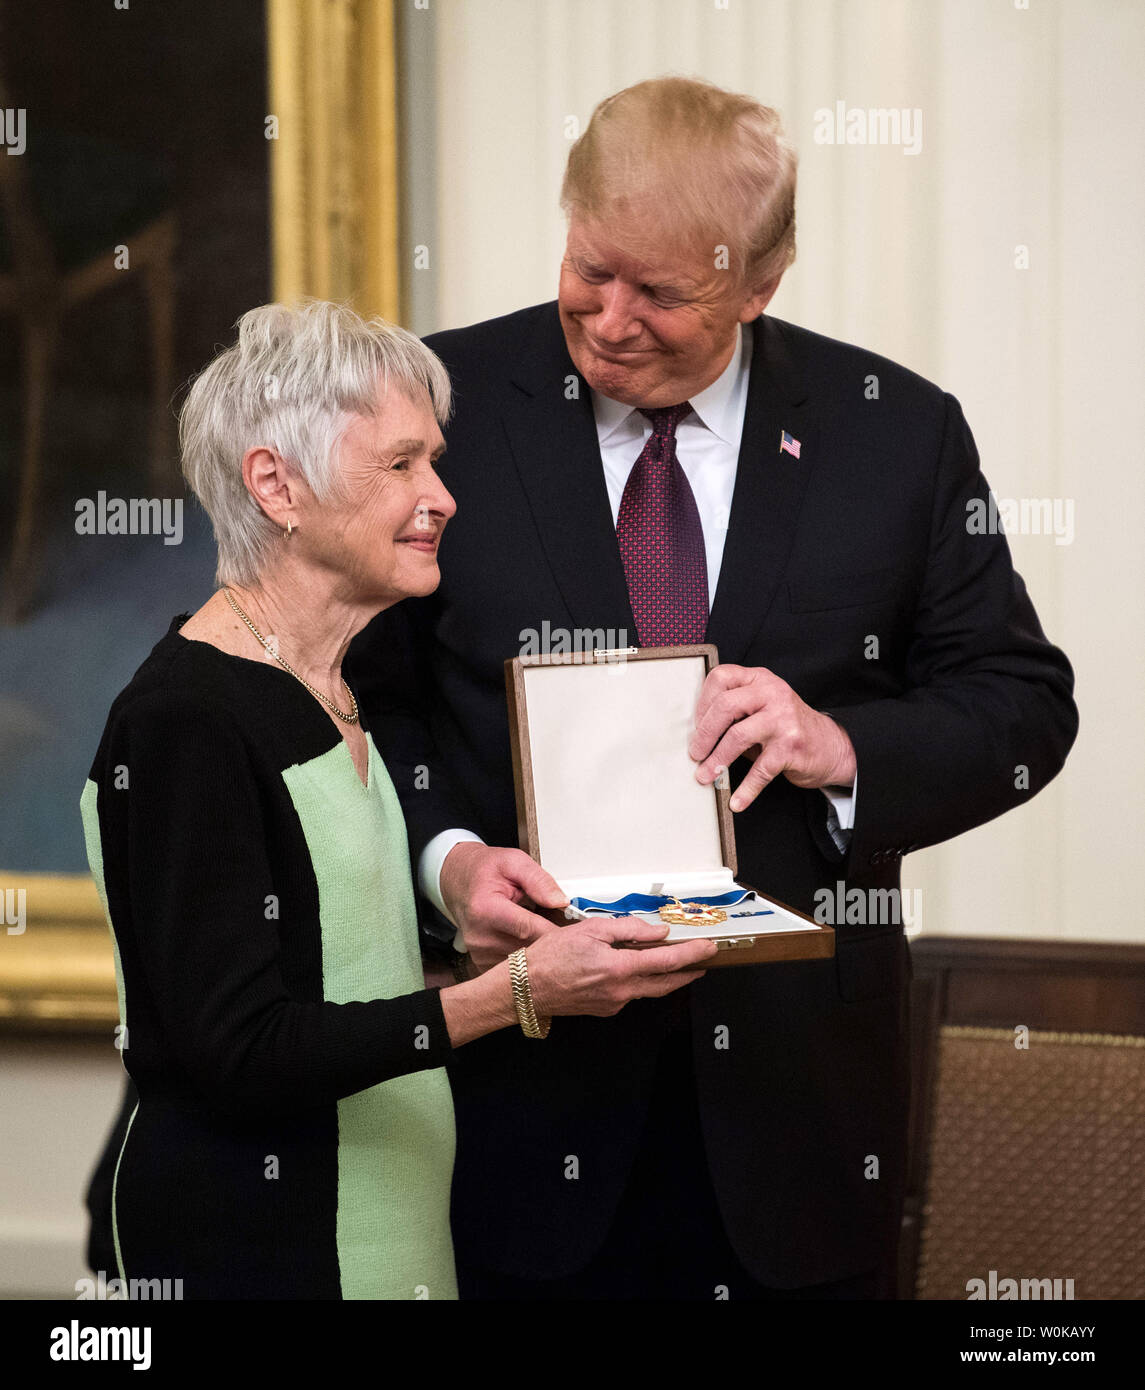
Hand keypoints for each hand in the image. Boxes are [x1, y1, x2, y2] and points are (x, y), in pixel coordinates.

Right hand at [439, 842, 566, 970]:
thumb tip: (561, 901)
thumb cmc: (485, 871)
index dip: (556, 933)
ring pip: (524, 964)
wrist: (459, 881)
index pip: (528, 928)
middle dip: (553, 946)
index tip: (578, 935)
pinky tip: (537, 947)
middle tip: (575, 939)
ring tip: (556, 943)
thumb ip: (538, 879)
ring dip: (542, 955)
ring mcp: (480, 953)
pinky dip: (529, 961)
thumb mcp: (513, 862)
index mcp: (485, 909)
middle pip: (528, 950)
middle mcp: (480, 936)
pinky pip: (515, 969)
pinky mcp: (483, 963)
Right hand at [523, 916, 717, 1017]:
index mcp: (619, 968)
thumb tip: (656, 933)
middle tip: (704, 961)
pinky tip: (636, 969)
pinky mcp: (605, 1008)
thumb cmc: (550, 957)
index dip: (692, 954)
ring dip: (667, 978)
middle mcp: (620, 991)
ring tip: (679, 965)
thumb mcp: (590, 930)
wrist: (526, 988)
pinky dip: (640, 981)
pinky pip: (630, 993)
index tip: (708, 948)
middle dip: (689, 972)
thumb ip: (628, 930)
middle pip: (666, 983)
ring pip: (649, 989)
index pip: (667, 961)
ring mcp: (613, 1003)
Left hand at [688, 664, 855, 811]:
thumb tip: (697, 735)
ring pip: (738, 736)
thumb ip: (735, 712)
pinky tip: (736, 801)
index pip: (722, 678)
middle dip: (704, 734)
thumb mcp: (762, 709)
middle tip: (695, 754)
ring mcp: (783, 719)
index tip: (695, 726)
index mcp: (760, 680)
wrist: (831, 746)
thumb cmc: (787, 729)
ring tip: (705, 776)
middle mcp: (773, 693)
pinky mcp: (791, 746)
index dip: (702, 703)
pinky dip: (746, 789)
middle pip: (725, 706)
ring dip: (717, 760)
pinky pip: (761, 770)